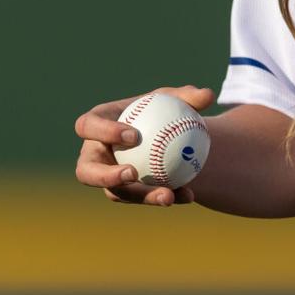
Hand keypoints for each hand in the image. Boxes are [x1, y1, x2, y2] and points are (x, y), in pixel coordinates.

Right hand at [74, 85, 215, 206]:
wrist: (165, 134)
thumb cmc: (162, 108)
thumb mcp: (174, 98)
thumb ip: (188, 97)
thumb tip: (207, 95)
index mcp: (96, 124)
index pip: (87, 126)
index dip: (103, 132)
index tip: (134, 135)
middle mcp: (94, 155)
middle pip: (86, 171)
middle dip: (105, 176)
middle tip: (133, 174)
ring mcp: (106, 178)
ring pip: (117, 193)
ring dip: (142, 196)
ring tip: (167, 195)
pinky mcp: (125, 193)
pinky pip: (143, 199)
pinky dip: (166, 196)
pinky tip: (188, 195)